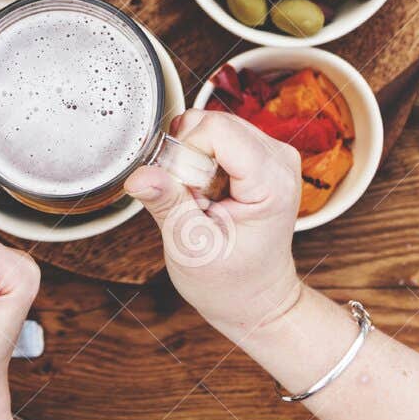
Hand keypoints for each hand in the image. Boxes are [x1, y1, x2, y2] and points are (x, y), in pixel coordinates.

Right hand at [125, 110, 304, 337]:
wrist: (256, 297)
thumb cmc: (231, 282)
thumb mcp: (191, 248)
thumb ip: (167, 204)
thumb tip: (139, 176)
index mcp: (271, 183)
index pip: (218, 131)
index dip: (185, 154)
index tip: (183, 191)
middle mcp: (279, 159)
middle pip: (213, 122)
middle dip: (186, 156)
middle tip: (189, 199)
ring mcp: (273, 154)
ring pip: (211, 124)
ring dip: (191, 158)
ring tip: (199, 198)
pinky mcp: (260, 154)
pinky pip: (216, 135)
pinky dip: (199, 159)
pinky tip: (205, 190)